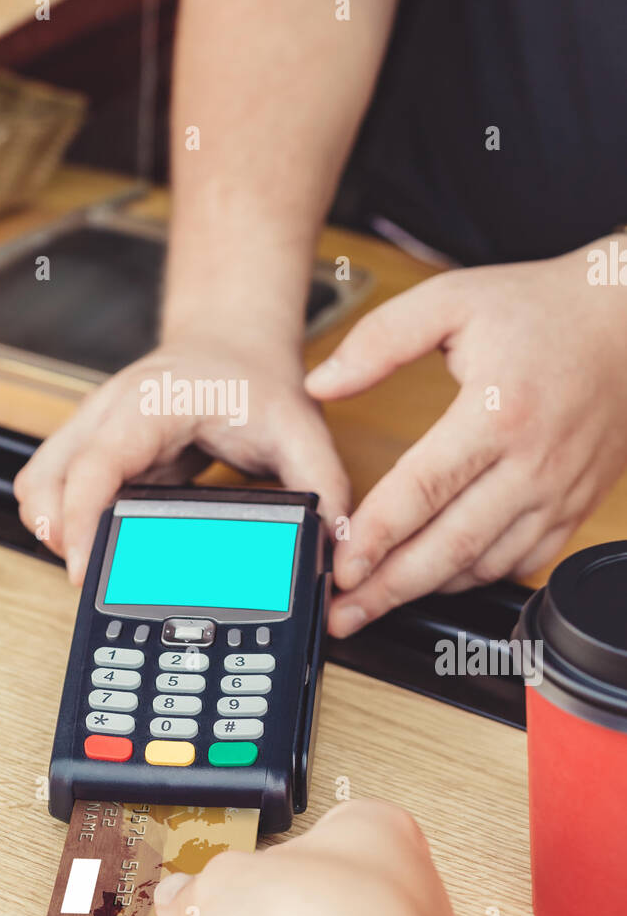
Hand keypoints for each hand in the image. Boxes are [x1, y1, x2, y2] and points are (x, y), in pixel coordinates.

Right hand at [14, 333, 348, 582]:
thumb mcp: (300, 430)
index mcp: (147, 406)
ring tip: (86, 568)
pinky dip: (61, 520)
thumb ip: (324, 487)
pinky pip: (55, 488)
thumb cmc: (255, 381)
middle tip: (88, 579)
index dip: (80, 520)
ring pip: (38, 483)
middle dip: (56, 534)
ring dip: (51, 528)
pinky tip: (91, 545)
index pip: (93, 465)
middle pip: (45, 479)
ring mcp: (93, 431)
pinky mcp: (93, 450)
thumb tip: (336, 547)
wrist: (233, 342)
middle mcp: (107, 415)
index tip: (83, 567)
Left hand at [306, 245, 626, 635]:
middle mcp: (532, 462)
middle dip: (389, 588)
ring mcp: (558, 491)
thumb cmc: (539, 309)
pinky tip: (435, 579)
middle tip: (343, 614)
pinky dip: (473, 578)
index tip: (339, 567)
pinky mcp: (573, 506)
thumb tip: (320, 383)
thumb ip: (379, 341)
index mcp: (496, 412)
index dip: (376, 536)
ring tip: (376, 603)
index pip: (423, 490)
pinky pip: (520, 561)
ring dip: (426, 590)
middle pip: (450, 546)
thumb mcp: (451, 301)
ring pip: (484, 564)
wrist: (626, 323)